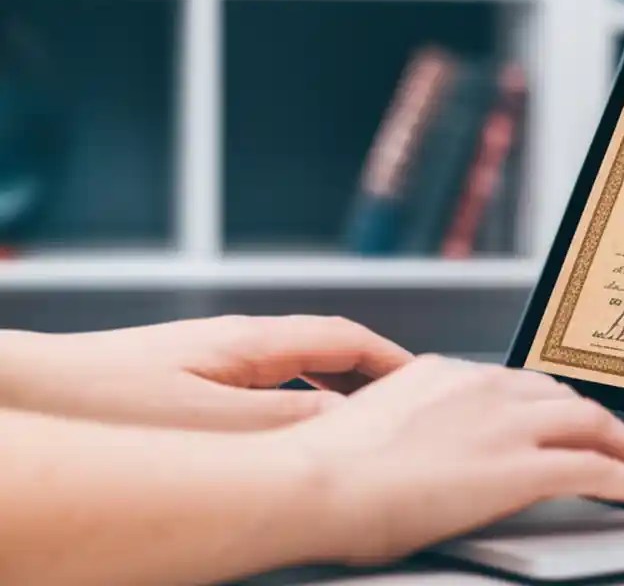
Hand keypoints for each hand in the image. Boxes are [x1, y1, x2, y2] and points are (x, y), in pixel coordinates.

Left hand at [0, 315, 412, 429]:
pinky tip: (287, 442)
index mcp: (254, 340)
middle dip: (369, 379)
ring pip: (294, 372)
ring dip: (330, 396)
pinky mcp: (189, 380)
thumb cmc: (112, 401)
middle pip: (326, 351)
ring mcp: (214, 359)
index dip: (394, 360)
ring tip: (353, 431)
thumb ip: (291, 418)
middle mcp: (238, 341)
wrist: (35, 390)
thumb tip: (347, 420)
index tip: (427, 381)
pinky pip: (264, 389)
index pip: (348, 338)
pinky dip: (293, 408)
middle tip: (402, 411)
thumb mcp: (219, 422)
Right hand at [278, 355, 623, 564]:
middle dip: (603, 421)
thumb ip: (408, 431)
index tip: (570, 420)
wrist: (313, 483)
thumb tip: (413, 455)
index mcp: (447, 374)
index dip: (556, 405)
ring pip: (594, 423)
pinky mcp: (522, 465)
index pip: (521, 384)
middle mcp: (485, 387)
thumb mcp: (371, 433)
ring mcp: (507, 422)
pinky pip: (601, 470)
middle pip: (566, 397)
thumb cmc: (322, 474)